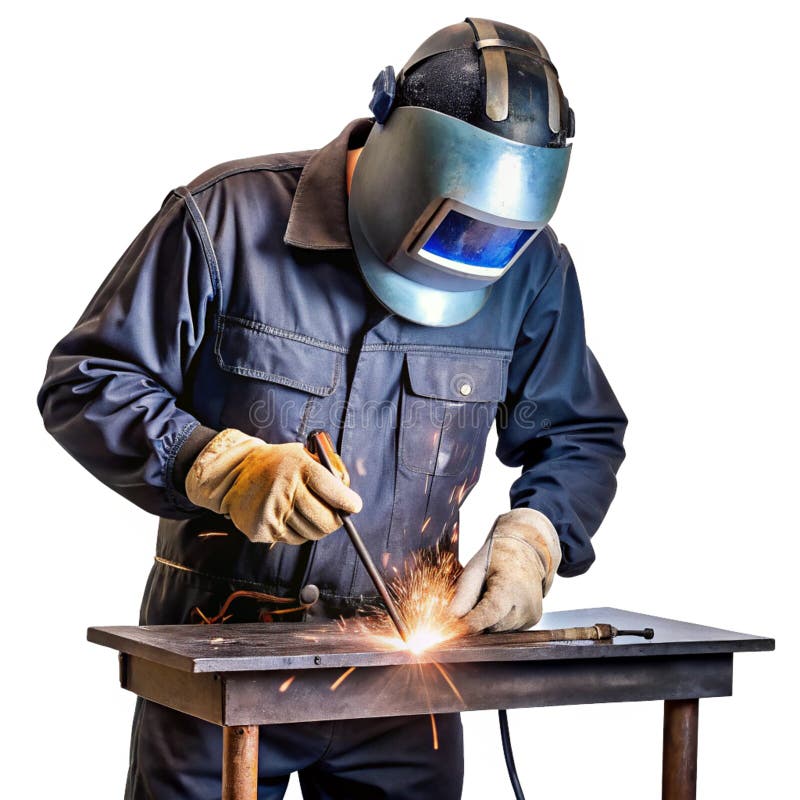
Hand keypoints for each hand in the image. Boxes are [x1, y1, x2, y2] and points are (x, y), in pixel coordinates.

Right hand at [185, 429, 361, 544]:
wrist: (234, 472)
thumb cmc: (277, 464)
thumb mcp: (302, 455)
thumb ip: (327, 474)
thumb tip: (350, 503)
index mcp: (299, 467)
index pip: (333, 491)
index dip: (347, 502)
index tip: (353, 506)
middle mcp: (285, 489)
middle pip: (326, 521)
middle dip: (335, 521)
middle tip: (335, 515)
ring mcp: (272, 511)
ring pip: (312, 534)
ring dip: (314, 527)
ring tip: (301, 510)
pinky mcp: (262, 529)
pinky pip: (293, 540)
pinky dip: (296, 532)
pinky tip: (286, 515)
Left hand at [449, 508, 560, 632]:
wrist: (526, 551)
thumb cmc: (497, 557)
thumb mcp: (475, 569)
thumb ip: (464, 594)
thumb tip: (450, 617)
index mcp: (511, 586)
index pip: (490, 611)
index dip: (472, 622)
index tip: (454, 628)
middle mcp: (526, 604)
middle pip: (491, 625)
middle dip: (475, 620)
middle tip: (470, 602)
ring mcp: (531, 615)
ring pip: (498, 630)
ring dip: (486, 620)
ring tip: (488, 596)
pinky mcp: (532, 621)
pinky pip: (506, 628)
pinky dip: (497, 620)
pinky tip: (499, 603)